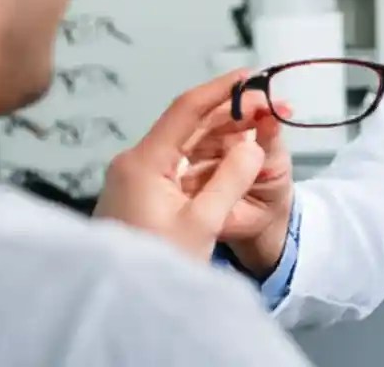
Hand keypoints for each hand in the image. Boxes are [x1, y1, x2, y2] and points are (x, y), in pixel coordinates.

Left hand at [92, 69, 268, 261]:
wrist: (119, 307)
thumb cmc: (154, 267)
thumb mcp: (202, 224)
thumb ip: (231, 179)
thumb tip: (252, 144)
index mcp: (142, 163)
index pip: (185, 109)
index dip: (220, 89)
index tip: (248, 76)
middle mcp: (134, 164)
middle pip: (186, 126)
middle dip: (228, 114)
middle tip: (264, 105)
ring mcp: (135, 180)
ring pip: (185, 147)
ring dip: (221, 139)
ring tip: (257, 130)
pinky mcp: (141, 195)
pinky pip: (180, 167)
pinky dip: (208, 163)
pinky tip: (234, 162)